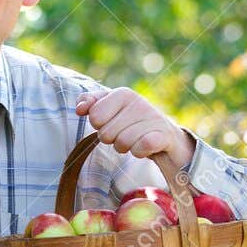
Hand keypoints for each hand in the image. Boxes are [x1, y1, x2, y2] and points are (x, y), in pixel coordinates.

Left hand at [75, 87, 195, 166]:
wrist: (165, 136)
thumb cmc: (130, 122)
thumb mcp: (109, 109)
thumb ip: (90, 103)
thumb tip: (80, 108)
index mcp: (123, 94)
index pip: (95, 116)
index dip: (100, 125)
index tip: (112, 122)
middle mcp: (139, 102)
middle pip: (106, 134)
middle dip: (112, 139)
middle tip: (125, 133)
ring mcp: (153, 118)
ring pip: (121, 144)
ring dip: (125, 147)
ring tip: (135, 140)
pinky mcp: (164, 136)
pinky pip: (140, 149)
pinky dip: (139, 152)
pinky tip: (145, 146)